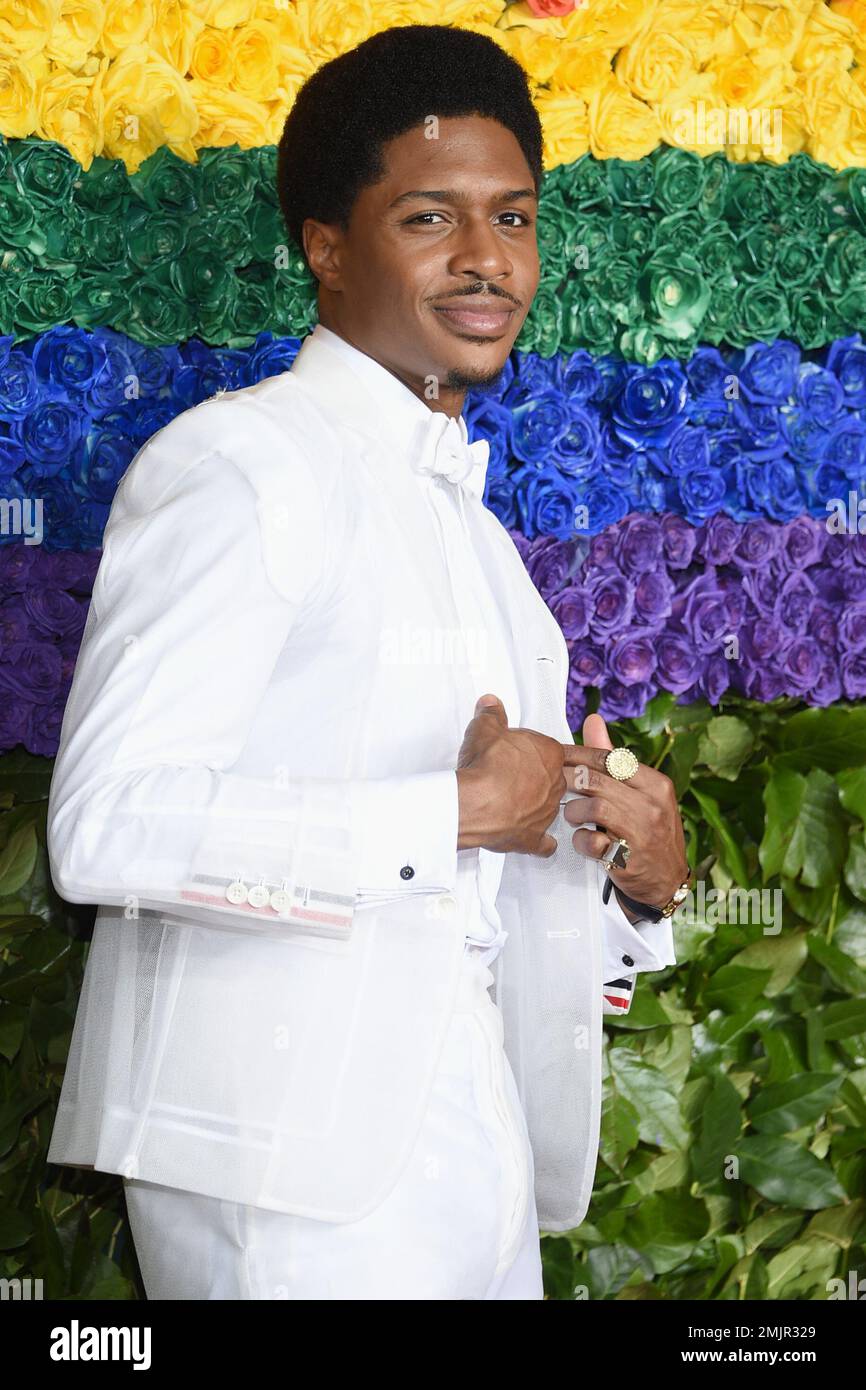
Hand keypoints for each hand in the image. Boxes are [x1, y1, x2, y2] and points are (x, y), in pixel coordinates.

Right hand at [456, 694, 566, 856]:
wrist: (475, 801)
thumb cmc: (485, 765)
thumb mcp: (485, 729)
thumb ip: (492, 715)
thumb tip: (491, 704)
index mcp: (549, 754)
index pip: (555, 749)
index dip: (539, 750)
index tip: (534, 752)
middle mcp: (554, 783)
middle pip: (558, 777)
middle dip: (543, 777)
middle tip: (527, 776)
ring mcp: (546, 812)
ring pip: (553, 808)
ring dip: (541, 806)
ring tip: (523, 804)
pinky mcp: (532, 837)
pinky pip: (544, 843)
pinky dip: (541, 843)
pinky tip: (539, 842)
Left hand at [562, 712, 687, 908]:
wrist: (668, 882)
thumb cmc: (648, 832)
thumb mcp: (639, 792)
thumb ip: (613, 759)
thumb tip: (593, 720)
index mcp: (656, 784)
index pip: (609, 759)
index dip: (577, 756)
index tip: (558, 759)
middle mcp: (653, 805)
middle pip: (597, 781)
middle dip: (569, 783)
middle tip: (556, 789)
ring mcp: (643, 833)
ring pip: (593, 808)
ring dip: (574, 812)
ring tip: (574, 816)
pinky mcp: (629, 859)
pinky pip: (593, 842)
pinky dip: (582, 842)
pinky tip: (587, 842)